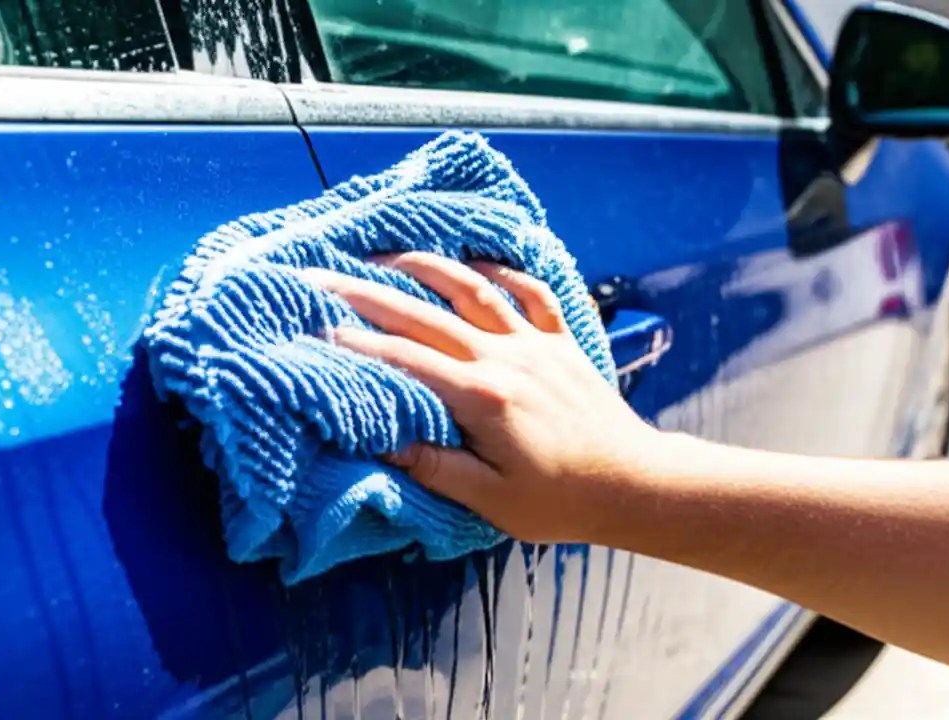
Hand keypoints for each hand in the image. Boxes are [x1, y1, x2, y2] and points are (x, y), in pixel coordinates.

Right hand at [303, 253, 665, 543]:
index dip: (355, 345)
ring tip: (385, 254)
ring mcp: (535, 343)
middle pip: (423, 316)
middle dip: (367, 293)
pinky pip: (528, 292)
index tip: (313, 328)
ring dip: (426, 267)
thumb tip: (379, 440)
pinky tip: (477, 264)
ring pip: (472, 289)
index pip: (403, 361)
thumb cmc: (559, 501)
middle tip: (323, 275)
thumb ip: (433, 466)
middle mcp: (504, 358)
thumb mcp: (490, 500)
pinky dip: (500, 272)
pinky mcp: (561, 341)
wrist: (635, 485)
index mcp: (481, 398)